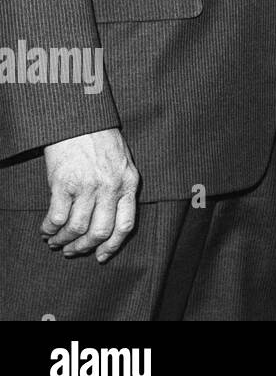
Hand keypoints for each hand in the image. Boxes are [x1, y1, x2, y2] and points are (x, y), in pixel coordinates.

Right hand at [41, 129, 138, 261]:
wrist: (80, 119)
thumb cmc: (101, 140)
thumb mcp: (123, 163)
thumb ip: (119, 188)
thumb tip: (108, 220)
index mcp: (128, 183)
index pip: (125, 225)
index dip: (112, 246)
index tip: (101, 256)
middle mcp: (110, 187)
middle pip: (99, 232)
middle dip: (83, 248)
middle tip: (72, 251)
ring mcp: (87, 186)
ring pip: (76, 229)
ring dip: (63, 241)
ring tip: (56, 242)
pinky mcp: (64, 183)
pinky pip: (56, 218)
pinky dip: (49, 230)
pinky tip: (46, 230)